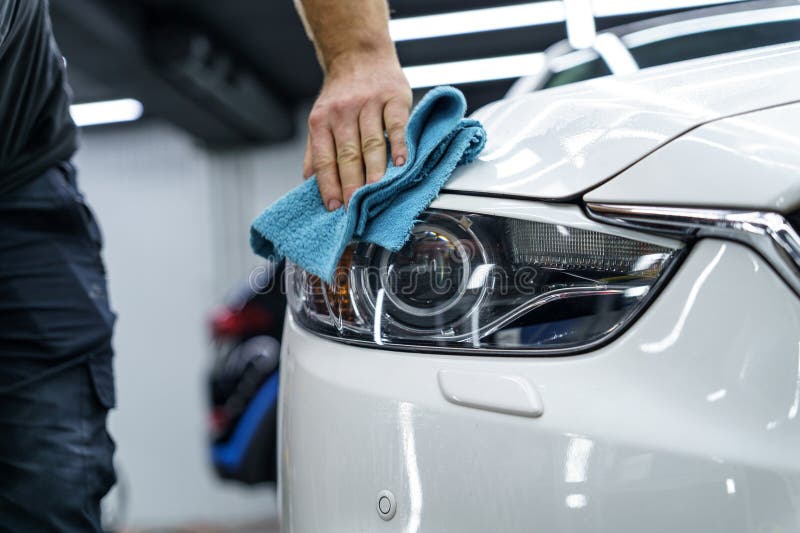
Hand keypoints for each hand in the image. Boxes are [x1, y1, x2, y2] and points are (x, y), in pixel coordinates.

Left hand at [304, 51, 411, 210]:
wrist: (358, 53)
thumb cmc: (341, 93)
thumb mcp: (320, 117)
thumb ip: (315, 150)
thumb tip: (307, 181)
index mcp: (321, 120)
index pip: (324, 159)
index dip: (328, 184)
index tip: (334, 207)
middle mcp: (343, 112)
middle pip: (348, 154)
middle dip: (351, 183)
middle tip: (355, 206)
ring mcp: (369, 103)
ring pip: (371, 142)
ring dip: (375, 169)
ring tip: (376, 191)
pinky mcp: (393, 97)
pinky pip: (396, 124)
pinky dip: (399, 145)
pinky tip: (401, 163)